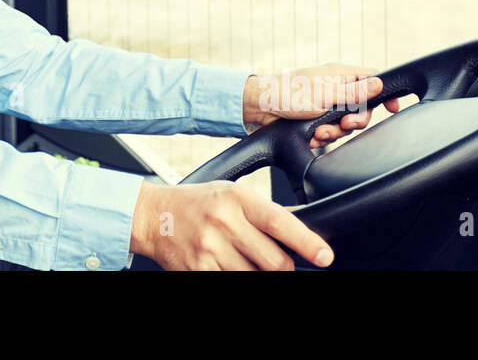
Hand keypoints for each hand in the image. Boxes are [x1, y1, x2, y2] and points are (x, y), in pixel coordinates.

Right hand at [130, 181, 331, 269]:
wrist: (153, 217)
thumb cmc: (198, 203)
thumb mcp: (231, 194)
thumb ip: (264, 211)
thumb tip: (302, 225)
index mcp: (236, 198)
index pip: (280, 222)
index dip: (306, 242)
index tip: (325, 256)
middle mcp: (224, 223)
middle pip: (274, 261)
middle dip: (284, 267)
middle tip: (278, 262)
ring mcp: (210, 250)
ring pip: (255, 277)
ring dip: (258, 274)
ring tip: (243, 259)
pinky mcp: (198, 271)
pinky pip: (231, 283)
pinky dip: (237, 277)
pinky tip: (227, 265)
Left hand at [243, 63, 402, 148]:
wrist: (258, 109)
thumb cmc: (287, 93)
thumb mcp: (325, 94)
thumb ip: (354, 92)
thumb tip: (379, 84)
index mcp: (339, 75)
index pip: (371, 80)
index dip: (384, 94)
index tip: (392, 108)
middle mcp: (334, 89)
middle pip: (362, 108)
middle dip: (353, 121)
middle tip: (344, 124)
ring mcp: (325, 105)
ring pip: (345, 125)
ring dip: (333, 132)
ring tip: (319, 131)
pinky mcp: (315, 121)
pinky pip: (329, 133)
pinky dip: (321, 138)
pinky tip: (311, 136)